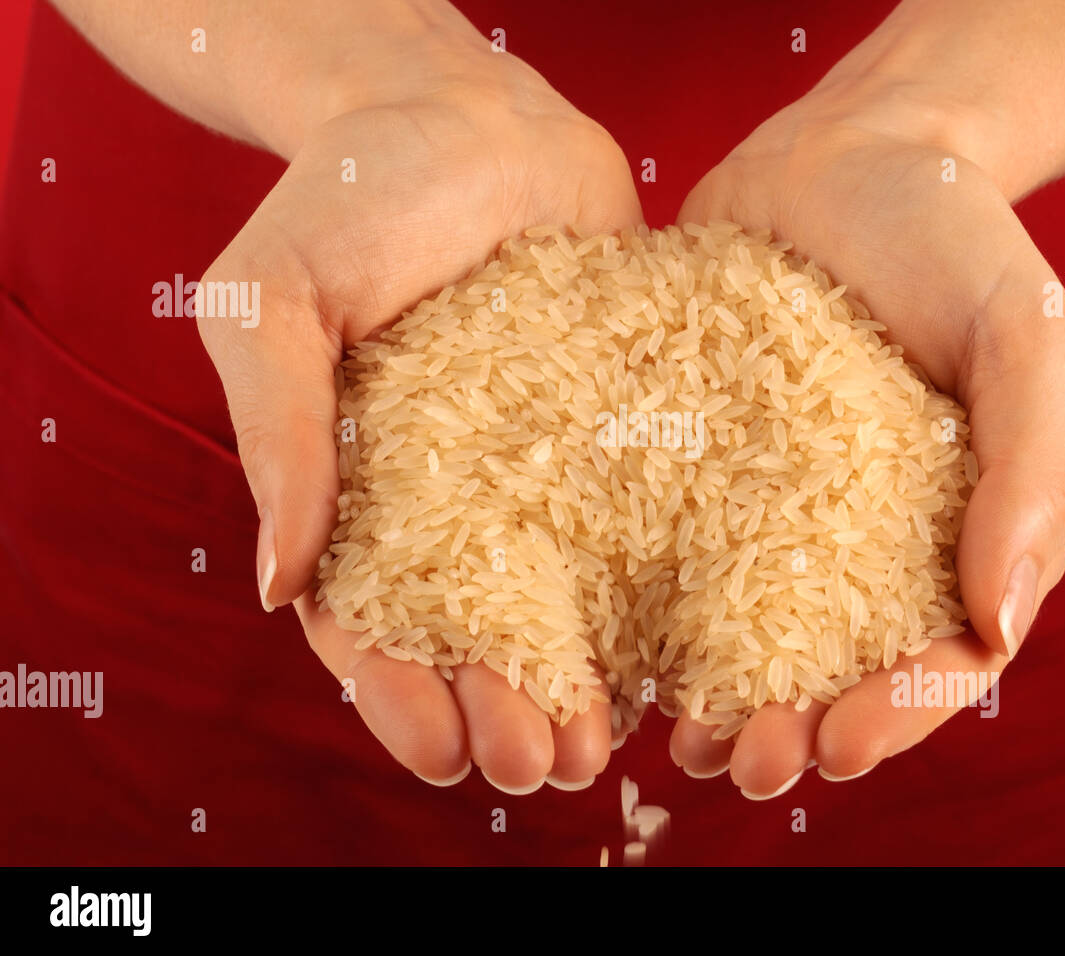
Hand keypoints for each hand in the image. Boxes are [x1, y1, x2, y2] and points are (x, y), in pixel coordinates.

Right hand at [198, 45, 641, 792]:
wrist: (468, 113)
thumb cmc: (350, 195)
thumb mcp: (273, 300)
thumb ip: (277, 432)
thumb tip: (273, 587)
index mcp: (359, 490)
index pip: (370, 621)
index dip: (402, 695)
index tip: (442, 752)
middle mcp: (456, 499)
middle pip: (473, 633)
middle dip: (499, 710)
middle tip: (538, 767)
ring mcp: (542, 472)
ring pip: (559, 602)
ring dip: (576, 683)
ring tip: (603, 748)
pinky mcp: (618, 434)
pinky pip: (637, 525)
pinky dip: (651, 595)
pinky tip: (674, 657)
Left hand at [672, 86, 1064, 794]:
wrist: (850, 153)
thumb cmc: (958, 240)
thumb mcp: (1029, 341)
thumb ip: (1032, 475)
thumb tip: (1000, 625)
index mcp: (957, 529)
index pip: (940, 656)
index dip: (895, 715)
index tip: (836, 746)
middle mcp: (862, 536)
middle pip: (834, 665)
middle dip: (792, 728)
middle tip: (741, 766)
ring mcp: (773, 506)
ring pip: (747, 629)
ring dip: (718, 698)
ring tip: (679, 742)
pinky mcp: (698, 465)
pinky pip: (672, 548)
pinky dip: (650, 608)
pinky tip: (617, 652)